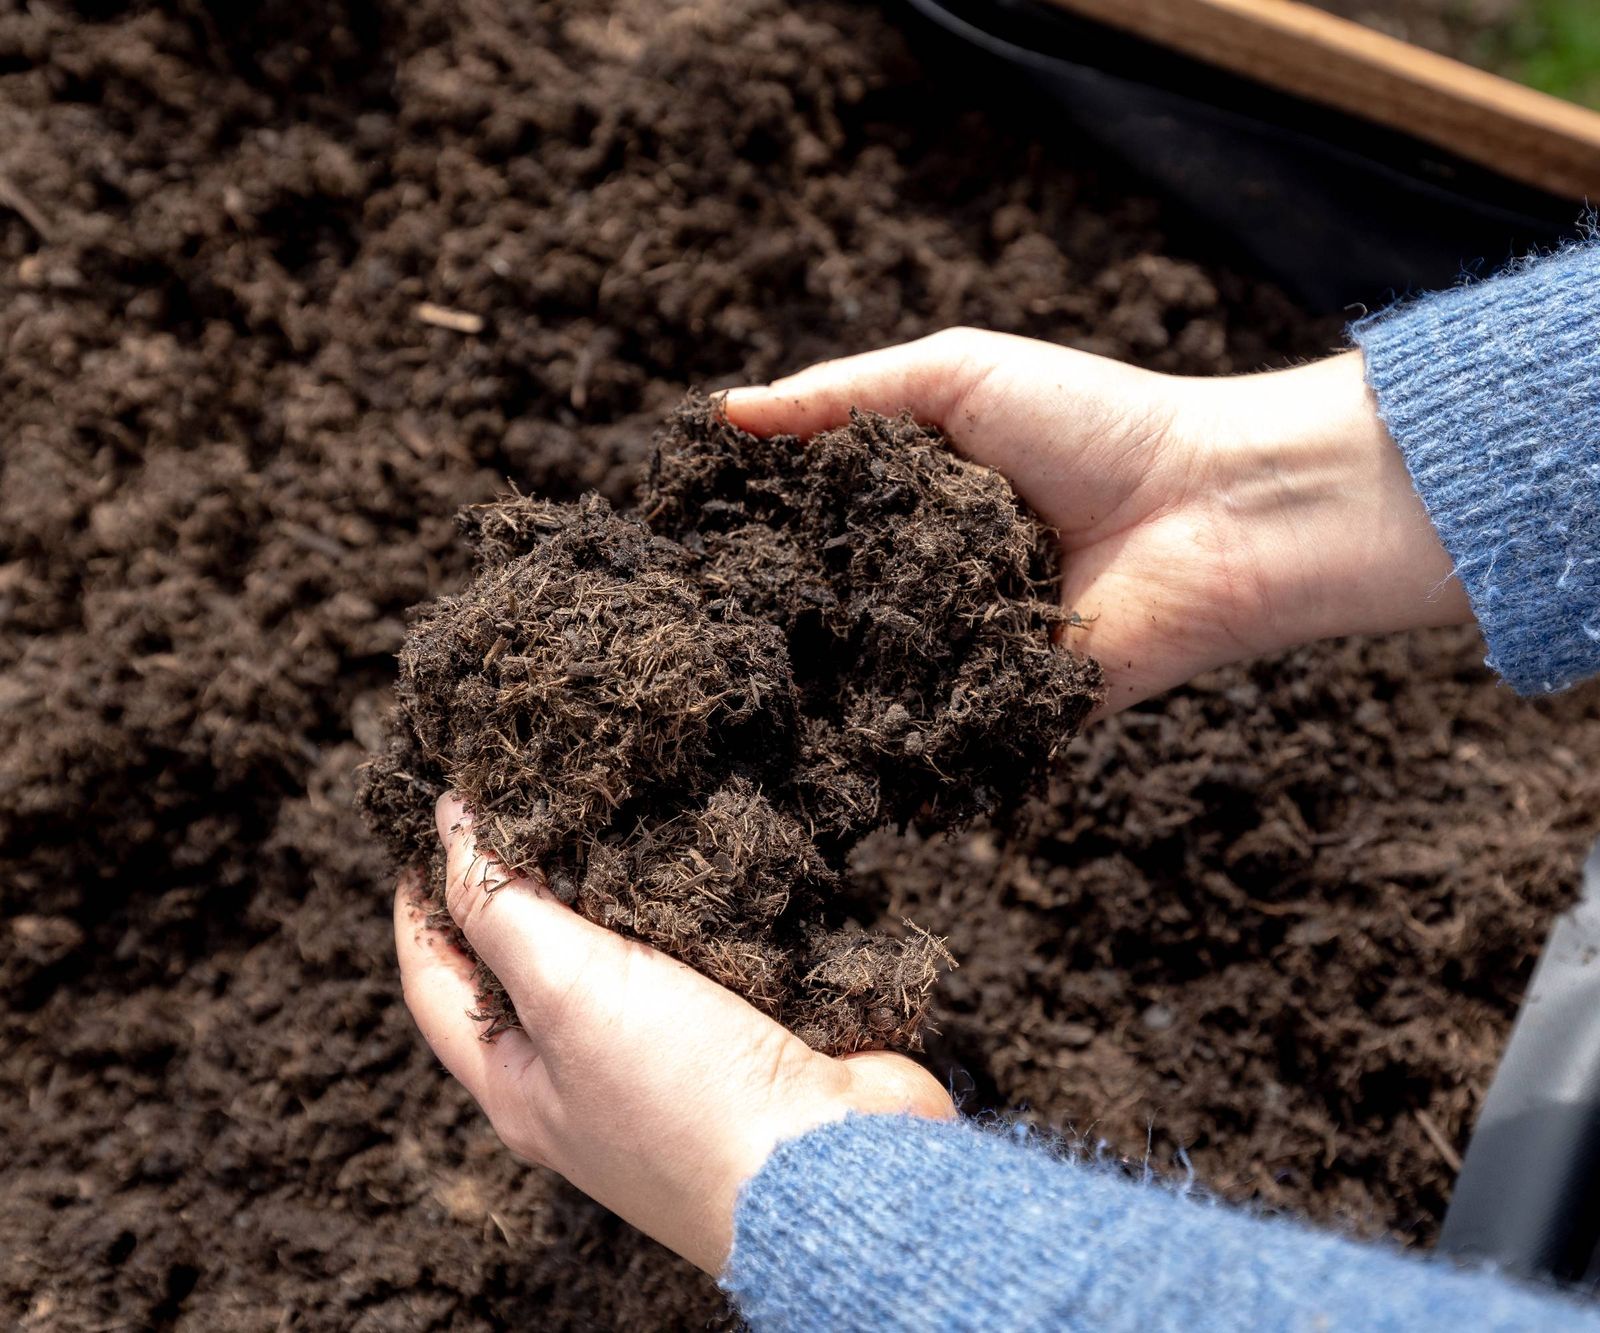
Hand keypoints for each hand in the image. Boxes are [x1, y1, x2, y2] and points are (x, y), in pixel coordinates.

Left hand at [395, 794, 953, 1275]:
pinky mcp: (736, 1041)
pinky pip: (694, 962)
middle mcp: (583, 1082)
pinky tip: (695, 860)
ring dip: (606, 891)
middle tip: (521, 800)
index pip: (434, 982)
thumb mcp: (569, 992)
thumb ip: (502, 909)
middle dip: (514, 887)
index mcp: (519, 1087)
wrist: (832, 1165)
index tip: (430, 820)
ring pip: (614, 961)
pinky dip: (686, 910)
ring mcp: (663, 1066)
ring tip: (604, 812)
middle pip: (521, 971)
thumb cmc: (686, 1099)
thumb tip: (448, 826)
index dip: (420, 902)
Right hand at [724, 329, 1470, 714]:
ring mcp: (968, 650)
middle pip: (834, 609)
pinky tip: (816, 768)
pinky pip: (936, 738)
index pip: (815, 525)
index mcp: (919, 502)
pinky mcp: (1007, 712)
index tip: (673, 551)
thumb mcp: (957, 376)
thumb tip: (723, 410)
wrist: (1215, 510)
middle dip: (773, 625)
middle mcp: (934, 579)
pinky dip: (889, 753)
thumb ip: (842, 396)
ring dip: (817, 696)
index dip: (753, 535)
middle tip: (685, 644)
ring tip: (728, 714)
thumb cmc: (1094, 424)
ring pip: (872, 681)